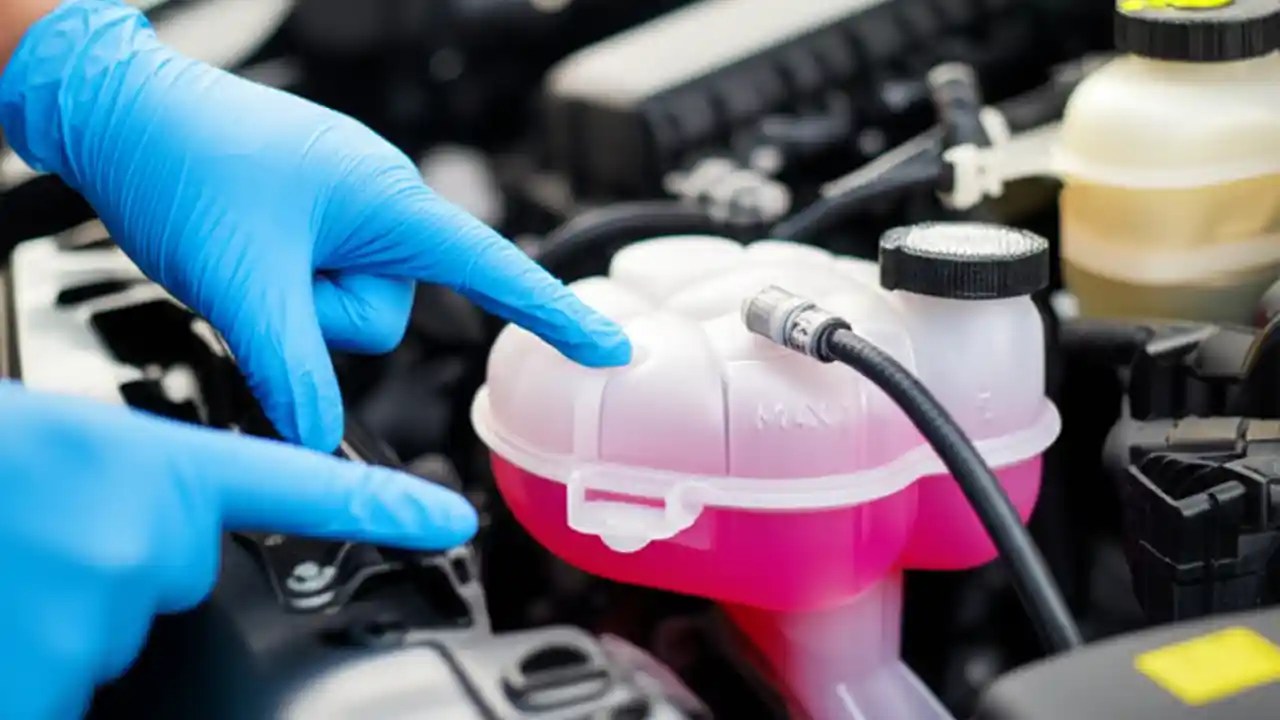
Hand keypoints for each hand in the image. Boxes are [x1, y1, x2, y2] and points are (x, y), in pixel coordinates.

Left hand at [0, 0, 630, 450]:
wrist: (114, 108)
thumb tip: (315, 438)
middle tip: (260, 275)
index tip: (610, 349)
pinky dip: (281, 286)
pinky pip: (317, 281)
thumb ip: (290, 368)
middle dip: (322, 317)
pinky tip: (244, 249)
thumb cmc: (185, 158)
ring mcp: (343, 211)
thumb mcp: (242, 279)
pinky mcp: (311, 219)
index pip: (494, 269)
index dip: (556, 315)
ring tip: (243, 253)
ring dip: (292, 302)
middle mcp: (379, 204)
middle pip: (387, 314)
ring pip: (344, 308)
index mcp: (390, 201)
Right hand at [0, 382, 478, 718]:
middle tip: (40, 533)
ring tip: (9, 565)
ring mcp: (96, 620)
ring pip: (113, 633)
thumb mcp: (65, 447)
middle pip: (172, 574)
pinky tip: (12, 617)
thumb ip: (138, 491)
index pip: (298, 487)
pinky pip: (66, 684)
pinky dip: (39, 661)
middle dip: (120, 564)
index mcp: (150, 466)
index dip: (383, 509)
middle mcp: (142, 544)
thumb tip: (167, 547)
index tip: (450, 521)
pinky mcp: (45, 681)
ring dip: (64, 613)